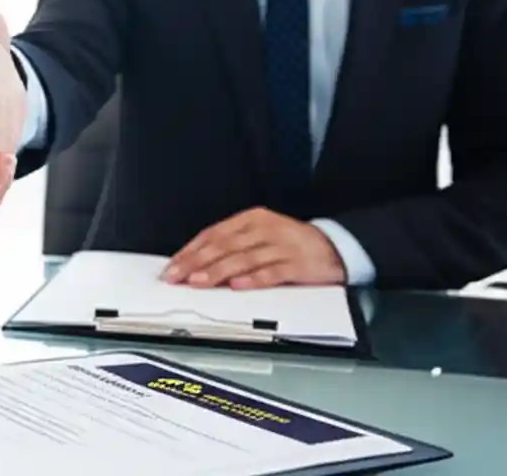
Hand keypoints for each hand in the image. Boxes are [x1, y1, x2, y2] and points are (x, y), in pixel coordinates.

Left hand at [163, 207, 346, 289]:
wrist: (334, 247)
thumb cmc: (289, 243)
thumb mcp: (258, 236)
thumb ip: (231, 247)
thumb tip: (195, 265)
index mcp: (251, 219)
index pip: (214, 234)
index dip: (190, 251)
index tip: (172, 267)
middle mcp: (264, 229)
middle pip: (224, 246)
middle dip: (196, 263)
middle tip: (177, 277)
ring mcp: (281, 246)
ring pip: (243, 259)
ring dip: (218, 271)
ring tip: (199, 282)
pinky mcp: (297, 264)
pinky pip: (271, 272)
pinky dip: (252, 279)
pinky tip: (237, 286)